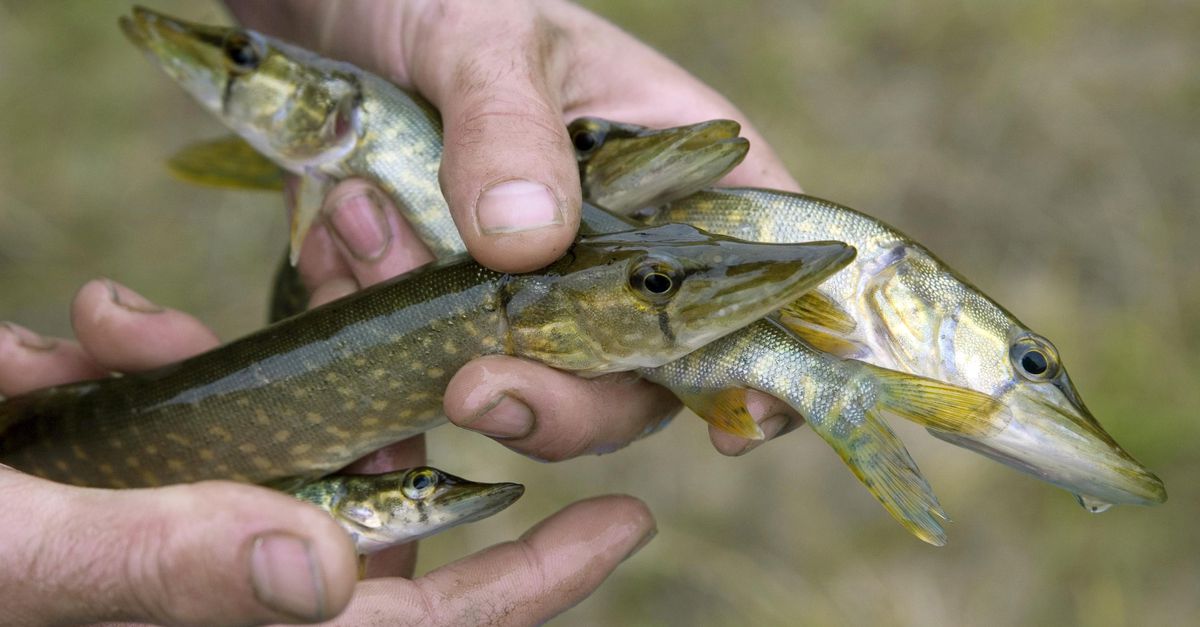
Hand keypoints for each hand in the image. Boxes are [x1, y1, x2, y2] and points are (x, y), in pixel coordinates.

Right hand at [0, 280, 655, 625]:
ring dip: (272, 352)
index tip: (624, 523)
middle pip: (368, 496)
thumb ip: (158, 566)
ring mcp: (164, 510)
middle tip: (424, 289)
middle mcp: (213, 567)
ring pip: (281, 432)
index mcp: (214, 605)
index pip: (412, 624)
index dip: (524, 593)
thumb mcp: (11, 547)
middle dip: (402, 391)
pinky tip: (74, 328)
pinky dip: (147, 362)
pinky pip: (176, 406)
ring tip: (243, 275)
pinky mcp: (104, 459)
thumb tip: (329, 576)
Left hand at [227, 0, 802, 457]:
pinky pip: (425, 371)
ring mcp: (533, 291)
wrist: (337, 10)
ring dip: (436, 344)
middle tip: (476, 390)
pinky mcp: (449, 310)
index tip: (735, 426)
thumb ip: (507, 127)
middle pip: (639, 375)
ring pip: (526, 383)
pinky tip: (333, 260)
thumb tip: (528, 243)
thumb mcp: (483, 38)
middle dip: (559, 400)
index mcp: (679, 171)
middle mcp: (619, 250)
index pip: (761, 278)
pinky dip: (380, 350)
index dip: (768, 361)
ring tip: (360, 219)